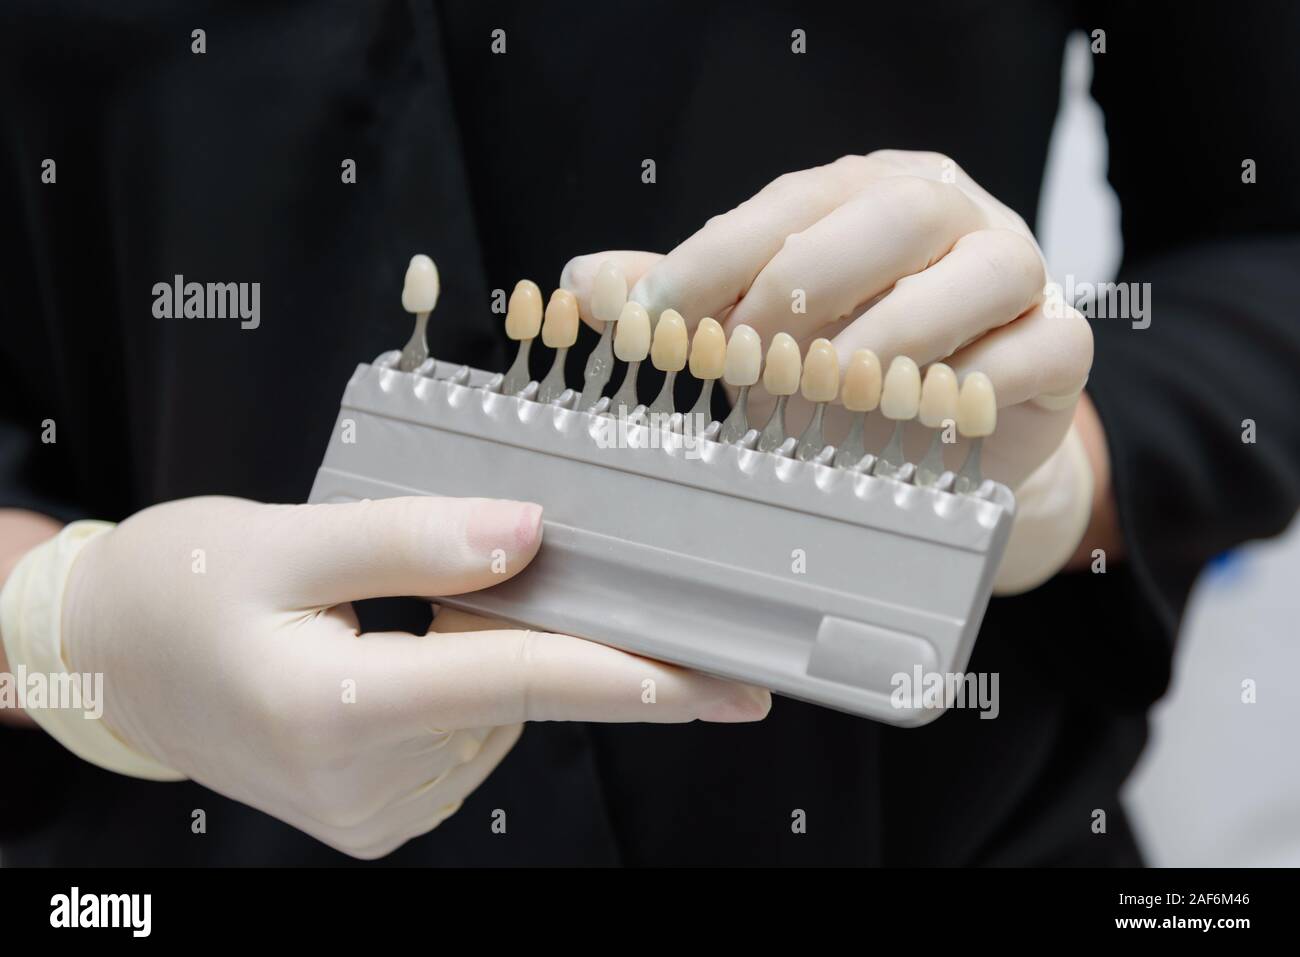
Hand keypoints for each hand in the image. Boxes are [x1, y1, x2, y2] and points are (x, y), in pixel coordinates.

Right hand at [59, 496, 767, 857]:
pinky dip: (460, 682)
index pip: (520, 681)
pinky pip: (466, 733)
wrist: (110, 662)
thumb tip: (529, 535)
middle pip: (515, 688)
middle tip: (484, 566)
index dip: (634, 676)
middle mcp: (367, 781)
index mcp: (338, 710)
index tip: (723, 686)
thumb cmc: (179, 588)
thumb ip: (414, 538)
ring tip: (387, 610)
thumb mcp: (286, 538)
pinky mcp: (378, 814)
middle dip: (532, 622)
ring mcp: (376, 809)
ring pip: (497, 708)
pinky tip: (394, 650)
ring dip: (482, 647)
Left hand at [562, 151, 1095, 589]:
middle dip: (806, 289)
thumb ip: (679, 301)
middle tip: (746, 363)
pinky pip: (1037, 350)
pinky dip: (975, 387)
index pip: (787, 206)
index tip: (651, 326)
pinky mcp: (1061, 344)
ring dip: (892, 336)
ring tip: (830, 390)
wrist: (941, 434)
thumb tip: (580, 282)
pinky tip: (917, 419)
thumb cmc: (840, 366)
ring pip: (976, 272)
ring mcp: (1016, 270)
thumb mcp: (751, 329)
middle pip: (890, 216)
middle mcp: (946, 211)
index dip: (713, 264)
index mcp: (862, 191)